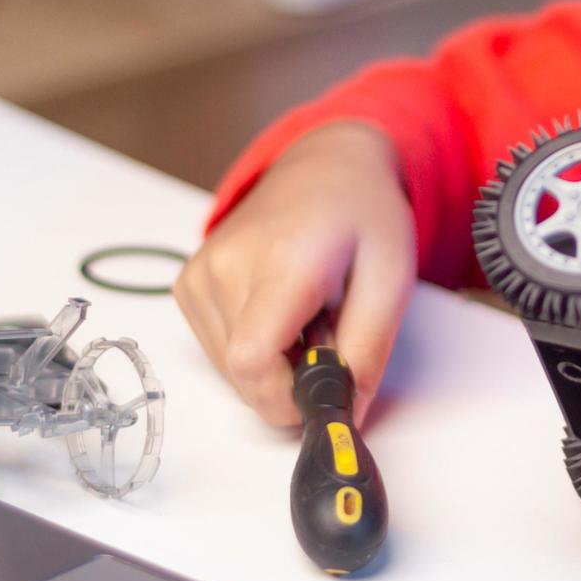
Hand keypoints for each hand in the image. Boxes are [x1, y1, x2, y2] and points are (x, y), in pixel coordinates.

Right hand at [176, 120, 417, 428]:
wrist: (325, 167)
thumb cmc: (363, 216)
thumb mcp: (391, 279)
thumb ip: (369, 350)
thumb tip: (346, 414)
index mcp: (282, 261)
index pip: (254, 362)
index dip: (287, 398)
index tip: (324, 389)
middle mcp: (226, 266)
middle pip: (244, 374)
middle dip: (291, 379)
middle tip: (328, 335)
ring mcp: (200, 274)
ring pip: (230, 369)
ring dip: (273, 364)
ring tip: (306, 316)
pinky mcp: (188, 285)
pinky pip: (218, 351)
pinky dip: (253, 348)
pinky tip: (279, 311)